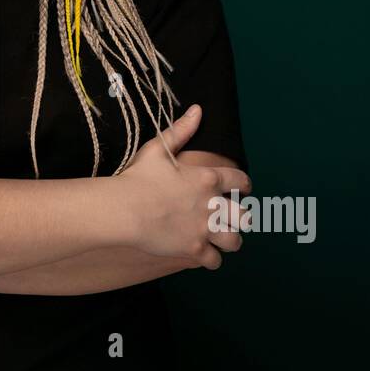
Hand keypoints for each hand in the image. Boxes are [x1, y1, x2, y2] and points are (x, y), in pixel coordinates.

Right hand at [114, 105, 252, 268]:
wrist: (124, 209)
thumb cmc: (138, 177)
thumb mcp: (158, 149)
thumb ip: (181, 130)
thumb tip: (198, 110)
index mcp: (208, 179)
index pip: (240, 181)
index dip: (245, 185)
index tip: (245, 189)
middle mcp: (213, 205)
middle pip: (244, 217)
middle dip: (240, 219)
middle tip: (230, 219)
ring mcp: (204, 230)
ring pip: (234, 241)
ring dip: (229, 240)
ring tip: (221, 240)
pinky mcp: (193, 250)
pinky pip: (214, 261)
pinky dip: (210, 259)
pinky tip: (203, 255)